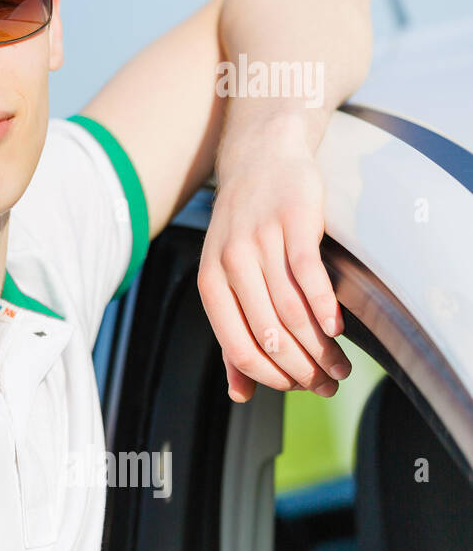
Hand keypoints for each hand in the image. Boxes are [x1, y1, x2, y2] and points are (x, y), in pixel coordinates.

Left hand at [197, 120, 350, 401]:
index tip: (297, 388)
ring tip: (341, 367)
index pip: (236, 346)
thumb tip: (238, 392)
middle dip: (301, 368)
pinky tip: (336, 329)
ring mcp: (261, 241)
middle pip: (268, 333)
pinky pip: (308, 275)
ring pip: (291, 310)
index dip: (269, 376)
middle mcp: (230, 263)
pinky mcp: (292, 222)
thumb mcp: (226, 276)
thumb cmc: (244, 227)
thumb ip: (233, 332)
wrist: (260, 158)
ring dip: (320, 347)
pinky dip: (324, 307)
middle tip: (327, 386)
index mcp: (210, 282)